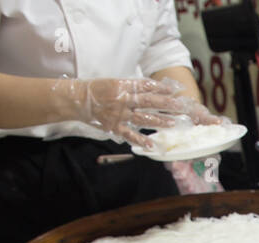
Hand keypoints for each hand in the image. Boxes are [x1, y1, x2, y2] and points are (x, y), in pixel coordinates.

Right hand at [53, 77, 219, 147]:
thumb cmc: (98, 90)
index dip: (160, 89)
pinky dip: (141, 140)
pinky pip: (129, 135)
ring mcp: (119, 114)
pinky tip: (153, 145)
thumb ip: (133, 86)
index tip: (174, 91)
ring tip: (173, 124)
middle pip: (148, 102)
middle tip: (181, 107)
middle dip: (166, 105)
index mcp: (123, 86)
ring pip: (142, 118)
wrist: (77, 99)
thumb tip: (154, 88)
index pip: (146, 87)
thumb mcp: (115, 82)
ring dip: (159, 122)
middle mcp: (123, 100)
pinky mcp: (114, 127)